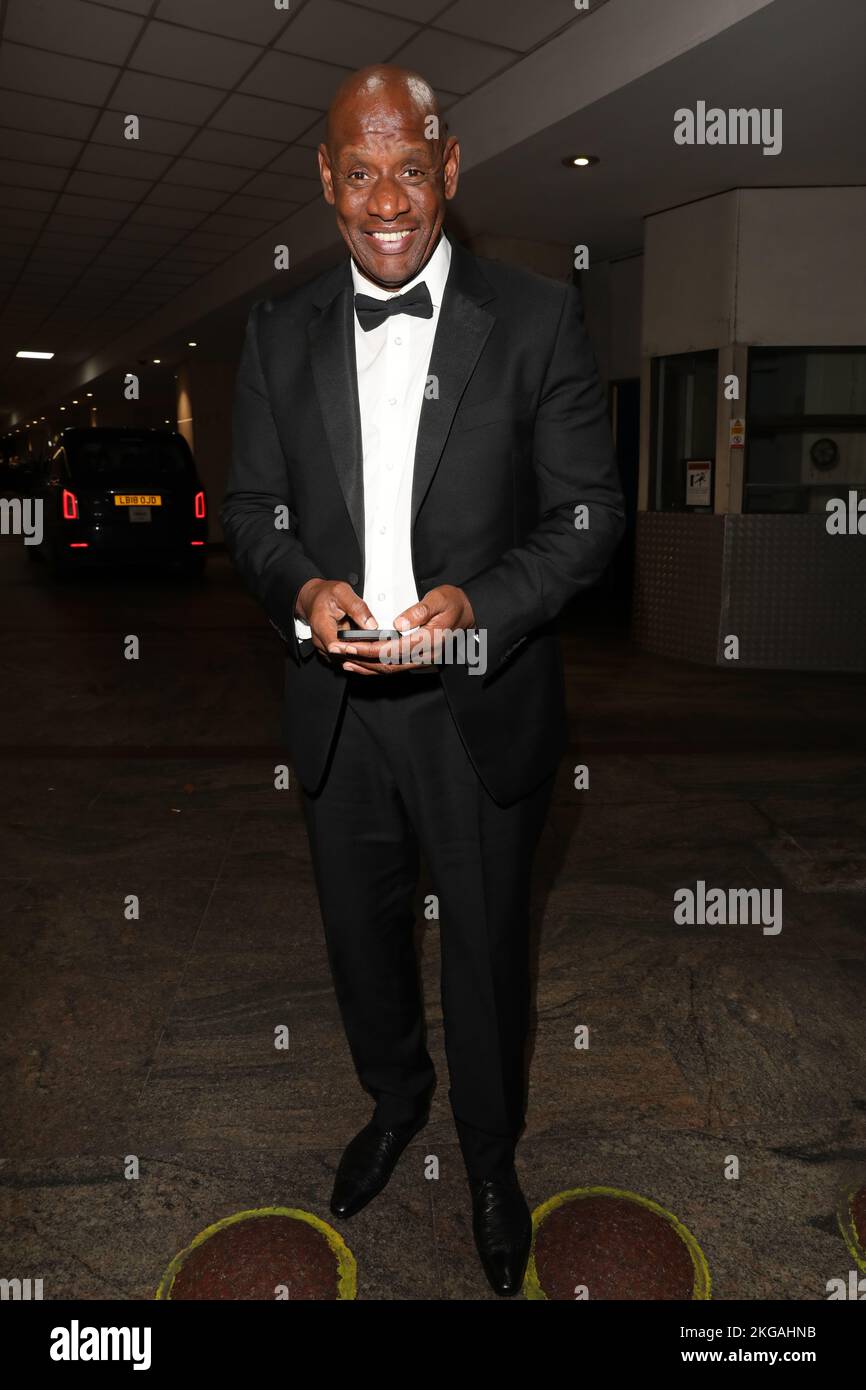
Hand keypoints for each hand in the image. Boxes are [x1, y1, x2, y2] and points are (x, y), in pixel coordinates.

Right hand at [296, 578, 378, 660]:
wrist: (315, 599)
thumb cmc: (326, 595)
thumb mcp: (342, 592)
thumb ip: (357, 607)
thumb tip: (371, 625)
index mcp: (321, 626)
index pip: (334, 645)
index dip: (351, 649)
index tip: (366, 647)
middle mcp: (320, 641)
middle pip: (341, 656)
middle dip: (360, 654)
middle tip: (378, 648)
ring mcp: (324, 648)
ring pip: (344, 660)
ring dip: (360, 657)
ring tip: (375, 649)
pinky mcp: (330, 652)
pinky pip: (344, 658)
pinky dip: (356, 656)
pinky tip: (367, 650)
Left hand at [328, 585, 475, 675]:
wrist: (470, 614)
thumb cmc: (454, 604)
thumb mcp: (440, 599)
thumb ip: (420, 611)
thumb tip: (399, 623)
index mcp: (428, 641)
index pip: (391, 649)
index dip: (368, 649)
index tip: (349, 645)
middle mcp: (425, 656)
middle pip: (387, 664)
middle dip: (360, 659)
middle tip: (338, 651)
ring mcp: (422, 661)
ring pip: (389, 669)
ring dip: (366, 667)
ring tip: (344, 660)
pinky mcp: (418, 660)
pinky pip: (395, 668)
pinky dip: (376, 668)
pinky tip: (363, 664)